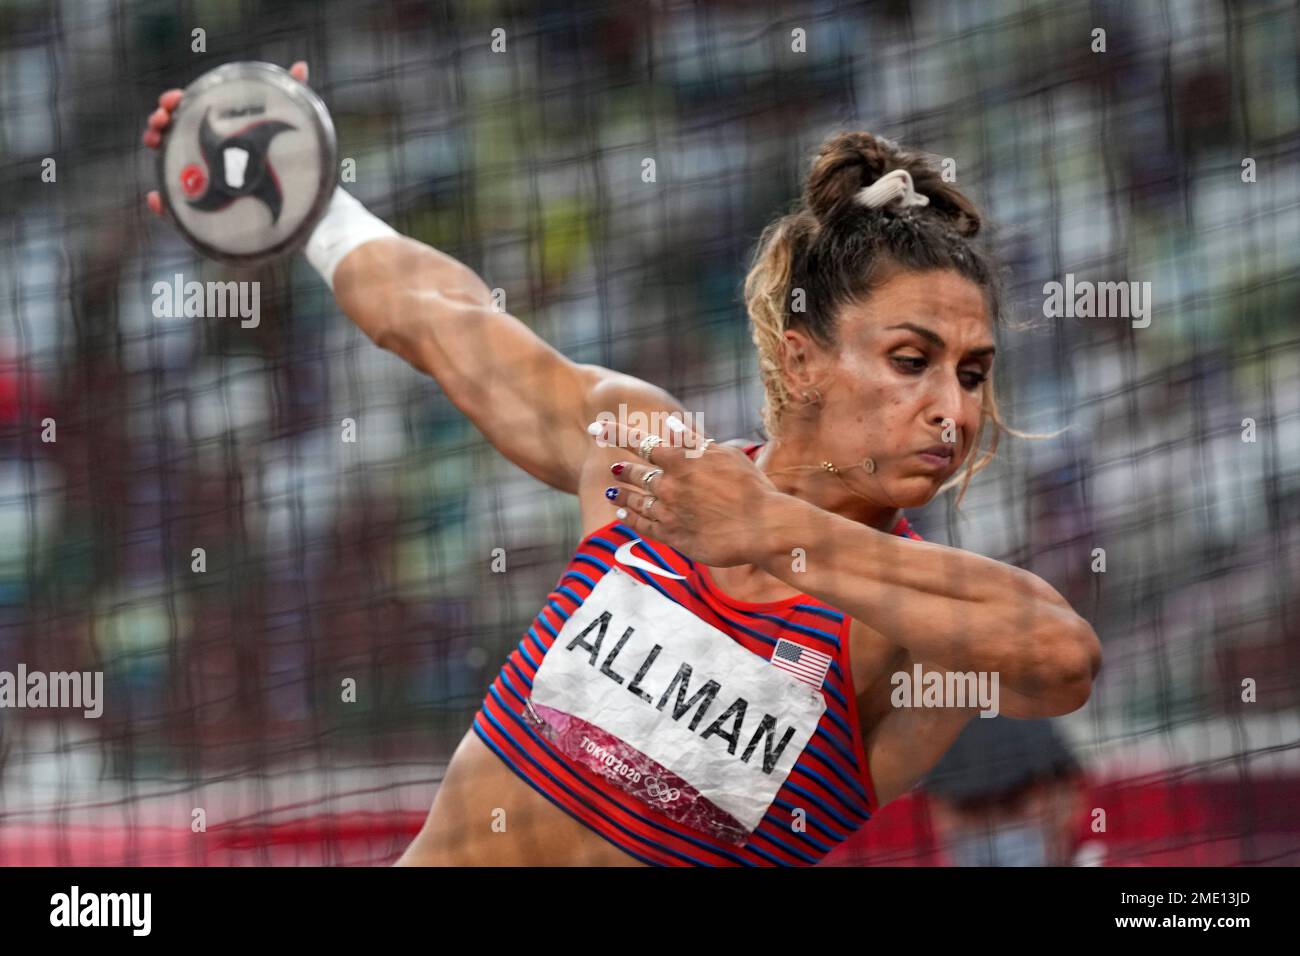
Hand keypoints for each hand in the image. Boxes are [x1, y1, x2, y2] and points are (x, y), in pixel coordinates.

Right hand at [142, 60, 309, 216]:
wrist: (292, 201)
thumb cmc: (283, 158)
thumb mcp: (287, 126)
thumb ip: (293, 93)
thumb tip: (301, 65)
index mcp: (216, 129)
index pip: (187, 110)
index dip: (174, 101)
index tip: (176, 99)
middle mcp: (203, 150)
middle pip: (169, 130)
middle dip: (159, 119)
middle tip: (163, 118)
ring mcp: (198, 177)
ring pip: (164, 161)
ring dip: (154, 147)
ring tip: (155, 141)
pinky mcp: (200, 208)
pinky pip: (172, 209)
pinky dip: (160, 204)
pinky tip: (156, 198)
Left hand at [590, 418, 781, 567]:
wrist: (763, 528)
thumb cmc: (751, 488)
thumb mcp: (725, 455)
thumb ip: (694, 441)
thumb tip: (671, 425)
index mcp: (681, 461)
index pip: (641, 443)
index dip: (616, 434)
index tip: (596, 427)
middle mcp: (669, 485)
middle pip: (634, 473)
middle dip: (621, 469)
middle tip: (612, 468)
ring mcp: (668, 512)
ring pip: (635, 501)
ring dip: (622, 494)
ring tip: (612, 490)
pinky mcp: (672, 537)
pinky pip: (643, 526)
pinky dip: (630, 518)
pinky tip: (622, 514)